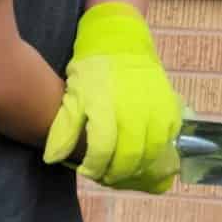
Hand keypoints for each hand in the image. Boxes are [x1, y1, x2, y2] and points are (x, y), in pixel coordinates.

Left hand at [42, 3, 182, 185]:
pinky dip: (156, 152)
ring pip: (152, 151)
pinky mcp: (169, 107)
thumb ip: (64, 129)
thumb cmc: (90, 74)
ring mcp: (155, 107)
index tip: (87, 170)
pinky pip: (167, 138)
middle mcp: (134, 108)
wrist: (119, 45)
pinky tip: (141, 155)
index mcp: (105, 106)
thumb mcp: (72, 97)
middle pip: (130, 155)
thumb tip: (52, 158)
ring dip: (138, 167)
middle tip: (105, 177)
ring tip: (123, 171)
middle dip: (116, 173)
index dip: (95, 166)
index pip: (103, 149)